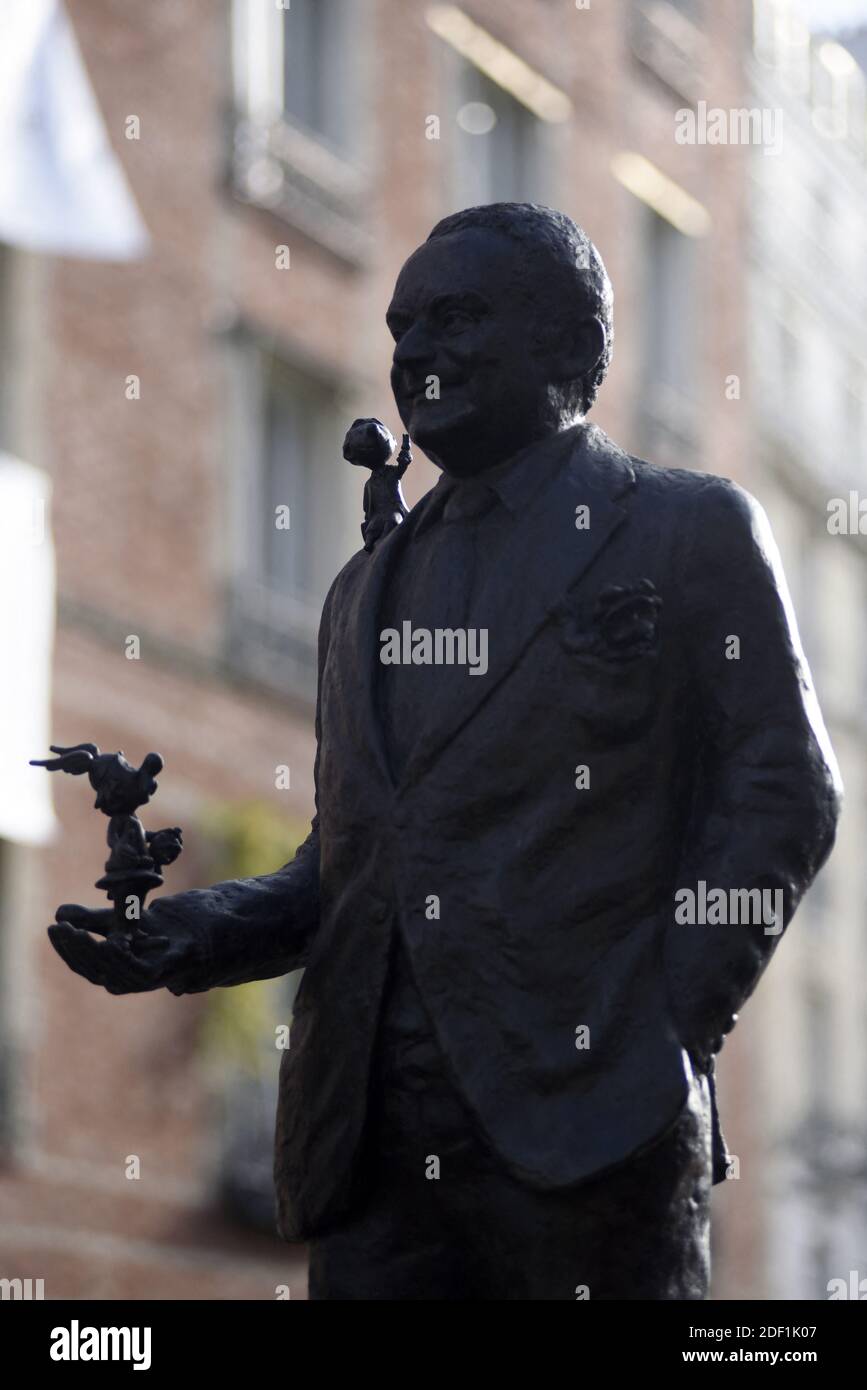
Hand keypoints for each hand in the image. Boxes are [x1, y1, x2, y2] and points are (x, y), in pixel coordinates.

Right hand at [49, 897, 203, 994]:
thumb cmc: (154, 929)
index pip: (81, 962)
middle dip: (72, 947)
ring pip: (106, 971)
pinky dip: (118, 959)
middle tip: (60, 927)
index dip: (65, 946)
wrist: (192, 931)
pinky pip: (131, 971)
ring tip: (75, 931)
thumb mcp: (116, 920)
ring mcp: (137, 981)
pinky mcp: (155, 977)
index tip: (53, 926)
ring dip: (89, 951)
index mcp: (109, 971)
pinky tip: (107, 944)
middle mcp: (120, 980)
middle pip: (89, 968)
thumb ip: (90, 920)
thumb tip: (58, 913)